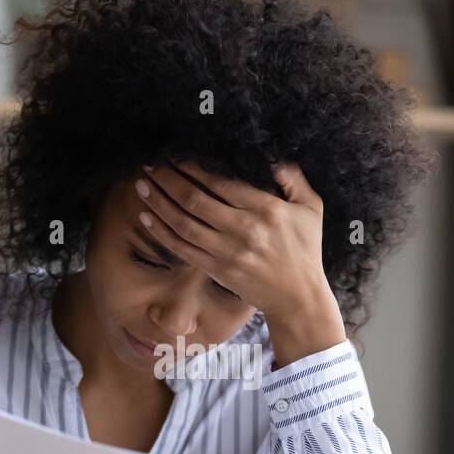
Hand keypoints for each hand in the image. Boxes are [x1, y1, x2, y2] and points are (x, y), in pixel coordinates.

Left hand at [135, 159, 346, 366]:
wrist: (298, 297)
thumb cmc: (306, 250)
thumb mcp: (312, 209)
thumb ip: (295, 179)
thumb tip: (273, 159)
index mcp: (266, 209)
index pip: (221, 183)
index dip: (194, 168)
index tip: (176, 156)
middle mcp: (244, 230)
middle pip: (195, 200)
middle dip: (168, 180)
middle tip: (151, 165)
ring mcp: (228, 252)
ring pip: (184, 223)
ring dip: (158, 203)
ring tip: (141, 186)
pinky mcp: (218, 270)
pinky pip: (183, 248)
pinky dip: (162, 232)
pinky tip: (147, 217)